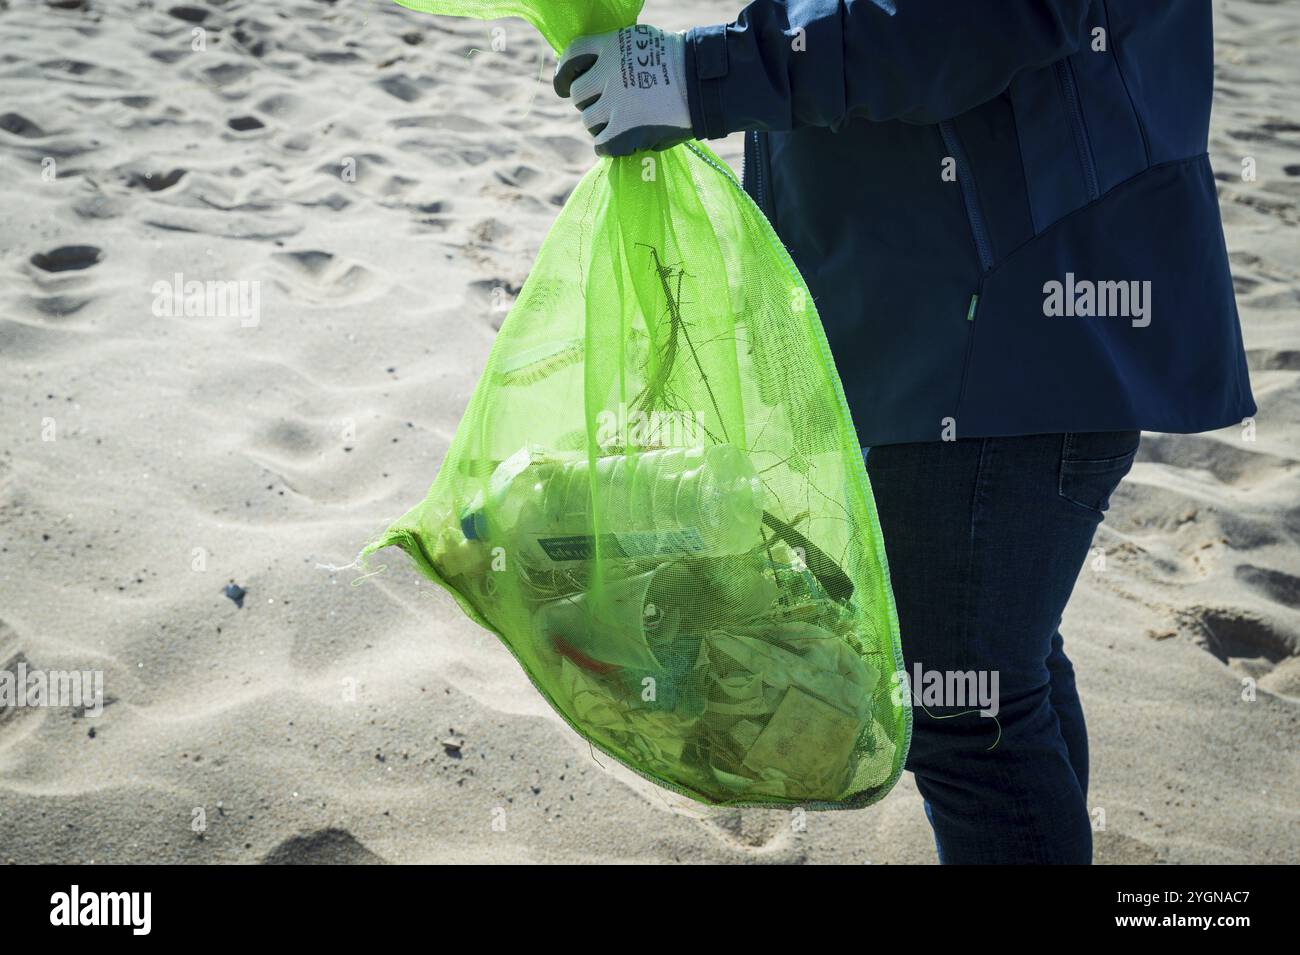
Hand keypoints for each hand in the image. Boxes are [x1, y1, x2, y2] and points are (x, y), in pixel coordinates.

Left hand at [553, 24, 691, 157]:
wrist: (705, 84)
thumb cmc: (680, 63)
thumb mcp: (642, 43)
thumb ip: (616, 54)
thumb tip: (592, 69)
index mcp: (611, 45)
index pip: (571, 55)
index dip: (563, 72)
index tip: (563, 86)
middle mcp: (607, 73)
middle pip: (579, 94)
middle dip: (589, 101)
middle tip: (608, 107)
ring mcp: (614, 104)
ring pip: (589, 121)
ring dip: (600, 124)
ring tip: (619, 124)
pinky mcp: (624, 131)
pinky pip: (601, 144)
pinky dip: (606, 145)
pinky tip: (618, 143)